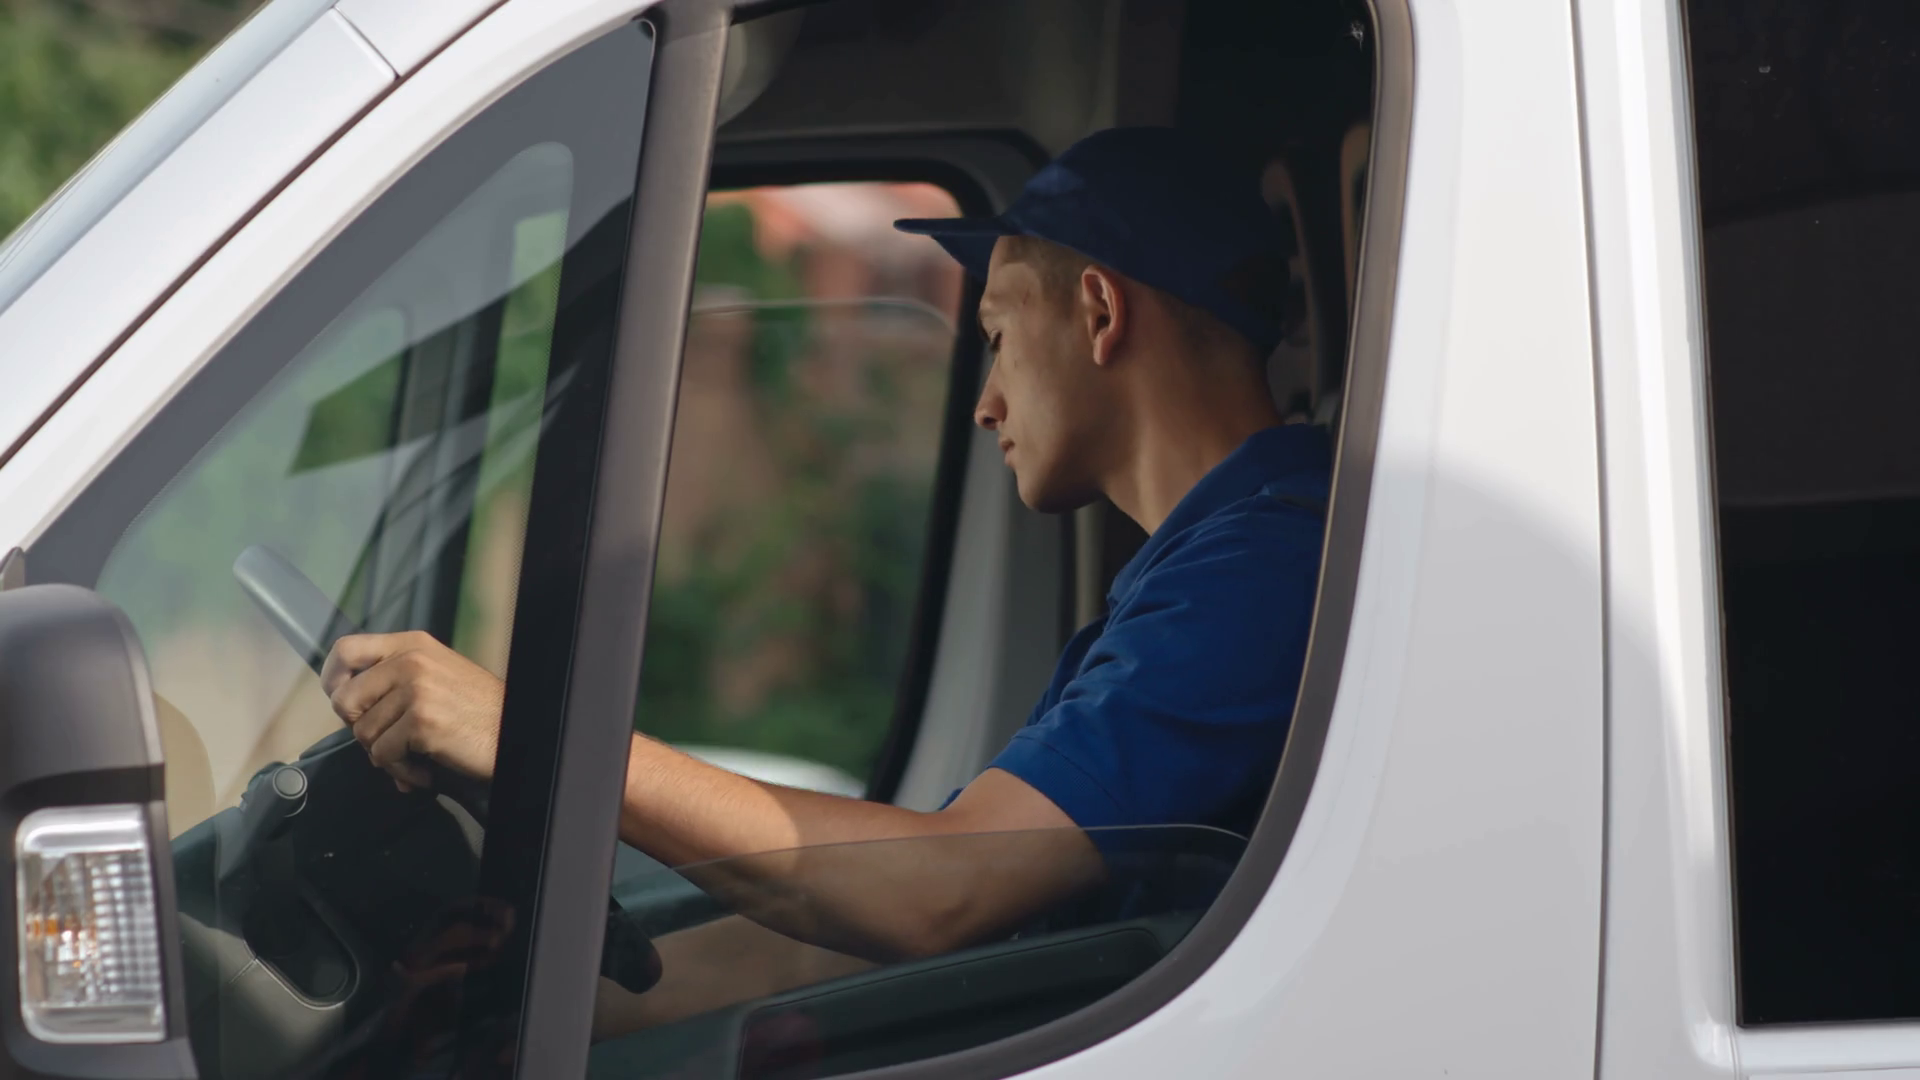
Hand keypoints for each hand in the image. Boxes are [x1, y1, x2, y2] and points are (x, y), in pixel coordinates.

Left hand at [321, 631, 504, 787]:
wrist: (512, 732)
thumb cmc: (477, 711)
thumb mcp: (436, 674)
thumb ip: (395, 678)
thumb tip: (344, 703)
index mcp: (412, 645)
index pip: (346, 649)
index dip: (333, 680)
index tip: (343, 702)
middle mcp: (412, 661)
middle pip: (344, 700)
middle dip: (361, 728)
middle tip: (389, 739)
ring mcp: (417, 690)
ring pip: (363, 734)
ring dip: (386, 755)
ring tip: (415, 757)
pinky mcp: (421, 722)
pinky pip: (383, 756)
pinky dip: (402, 771)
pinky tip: (424, 769)